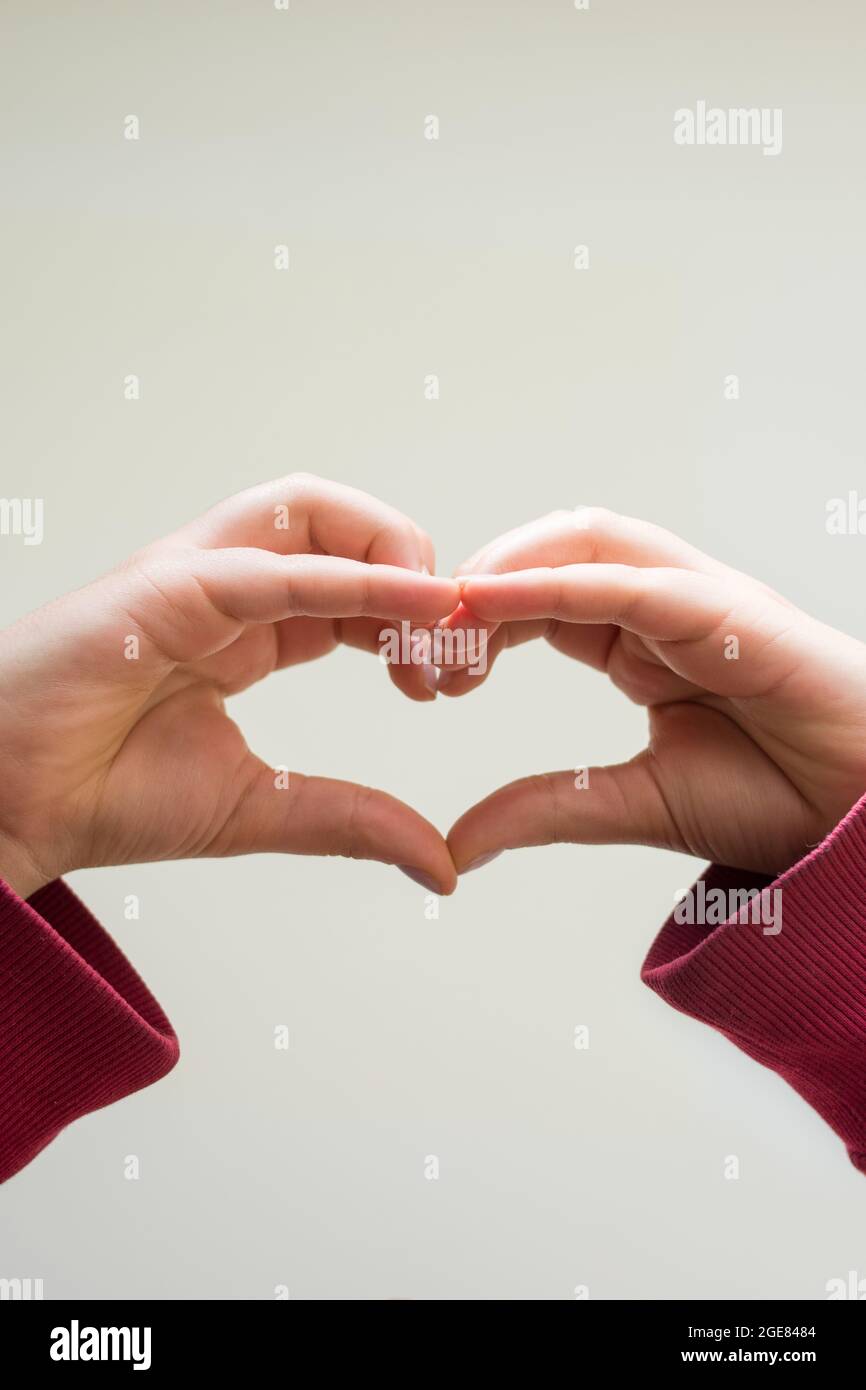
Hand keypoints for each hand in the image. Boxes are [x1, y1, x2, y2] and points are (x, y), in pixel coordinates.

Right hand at [0, 474, 458, 899]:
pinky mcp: (165, 584)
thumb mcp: (262, 808)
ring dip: (393, 548)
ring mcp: (195, 577)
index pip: (357, 588)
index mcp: (249, 630)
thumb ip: (352, 820)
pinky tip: (416, 599)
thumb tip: (442, 864)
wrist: (8, 811)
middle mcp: (228, 590)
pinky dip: (355, 574)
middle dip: (419, 571)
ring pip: (310, 512)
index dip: (418, 619)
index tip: (455, 681)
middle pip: (344, 529)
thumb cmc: (105, 796)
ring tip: (440, 614)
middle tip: (457, 652)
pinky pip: (275, 565)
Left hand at [445, 508, 865, 876]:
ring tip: (450, 609)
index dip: (474, 627)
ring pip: (586, 541)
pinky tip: (496, 600)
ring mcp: (694, 597)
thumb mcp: (629, 803)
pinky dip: (556, 581)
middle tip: (420, 640)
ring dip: (509, 565)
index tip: (425, 675)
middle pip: (551, 555)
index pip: (537, 603)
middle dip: (478, 587)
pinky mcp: (724, 606)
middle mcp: (660, 607)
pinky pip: (629, 578)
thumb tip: (457, 843)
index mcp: (636, 643)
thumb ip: (545, 808)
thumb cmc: (773, 798)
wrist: (860, 816)